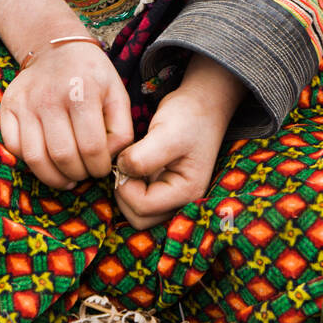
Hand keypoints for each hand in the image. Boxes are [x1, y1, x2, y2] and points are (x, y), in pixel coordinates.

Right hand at [0, 42, 133, 189]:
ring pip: (35, 158)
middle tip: (84, 173)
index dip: (99, 167)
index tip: (101, 168)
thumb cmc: (91, 76)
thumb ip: (121, 130)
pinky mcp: (8, 106)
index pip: (92, 147)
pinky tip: (46, 160)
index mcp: (83, 91)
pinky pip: (13, 148)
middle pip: (62, 156)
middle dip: (78, 175)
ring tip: (67, 177)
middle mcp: (50, 96)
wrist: (56, 48)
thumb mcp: (117, 94)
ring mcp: (25, 102)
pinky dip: (30, 162)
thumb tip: (109, 160)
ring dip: (54, 177)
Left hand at [113, 55, 245, 229]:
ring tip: (128, 162)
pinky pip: (139, 201)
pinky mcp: (164, 189)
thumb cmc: (189, 116)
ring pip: (137, 213)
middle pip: (139, 218)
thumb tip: (121, 172)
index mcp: (187, 193)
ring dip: (126, 191)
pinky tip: (132, 164)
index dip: (125, 186)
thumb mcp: (166, 132)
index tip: (124, 158)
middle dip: (124, 193)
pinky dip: (130, 187)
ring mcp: (173, 197)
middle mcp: (182, 201)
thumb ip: (143, 157)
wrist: (202, 104)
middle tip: (124, 163)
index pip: (143, 208)